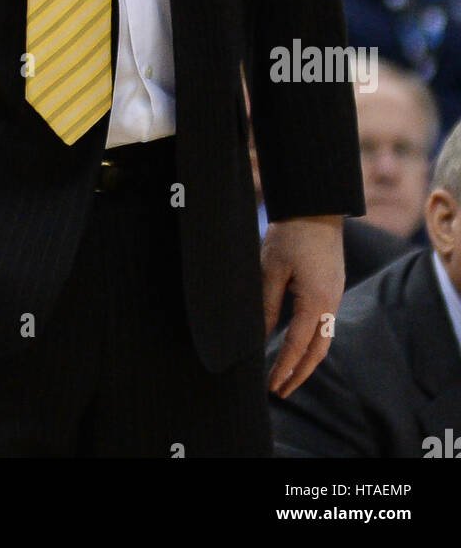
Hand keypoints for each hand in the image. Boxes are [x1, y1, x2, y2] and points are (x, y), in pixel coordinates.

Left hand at [262, 214, 344, 397]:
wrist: (315, 205)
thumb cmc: (291, 233)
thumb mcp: (270, 269)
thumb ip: (266, 306)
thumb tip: (259, 336)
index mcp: (316, 301)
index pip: (298, 346)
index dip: (284, 368)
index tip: (272, 387)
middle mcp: (331, 302)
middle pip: (318, 350)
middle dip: (299, 373)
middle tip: (281, 391)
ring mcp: (335, 294)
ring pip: (324, 338)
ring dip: (307, 359)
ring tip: (288, 374)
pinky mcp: (333, 286)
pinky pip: (325, 322)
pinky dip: (312, 340)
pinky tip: (298, 343)